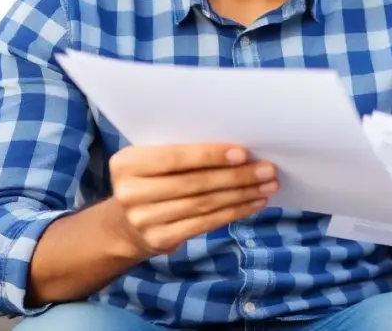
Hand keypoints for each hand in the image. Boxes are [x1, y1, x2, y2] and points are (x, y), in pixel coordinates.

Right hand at [106, 144, 276, 258]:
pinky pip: (205, 223)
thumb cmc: (151, 181)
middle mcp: (131, 193)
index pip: (175, 158)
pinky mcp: (160, 240)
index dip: (210, 156)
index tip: (242, 153)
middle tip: (267, 170)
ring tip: (267, 186)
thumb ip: (182, 155)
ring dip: (241, 194)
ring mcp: (144, 220)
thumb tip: (237, 151)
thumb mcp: (152, 162)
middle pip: (194, 183)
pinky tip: (254, 203)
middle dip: (235, 176)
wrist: (123, 226)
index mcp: (127, 164)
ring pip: (203, 204)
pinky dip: (234, 212)